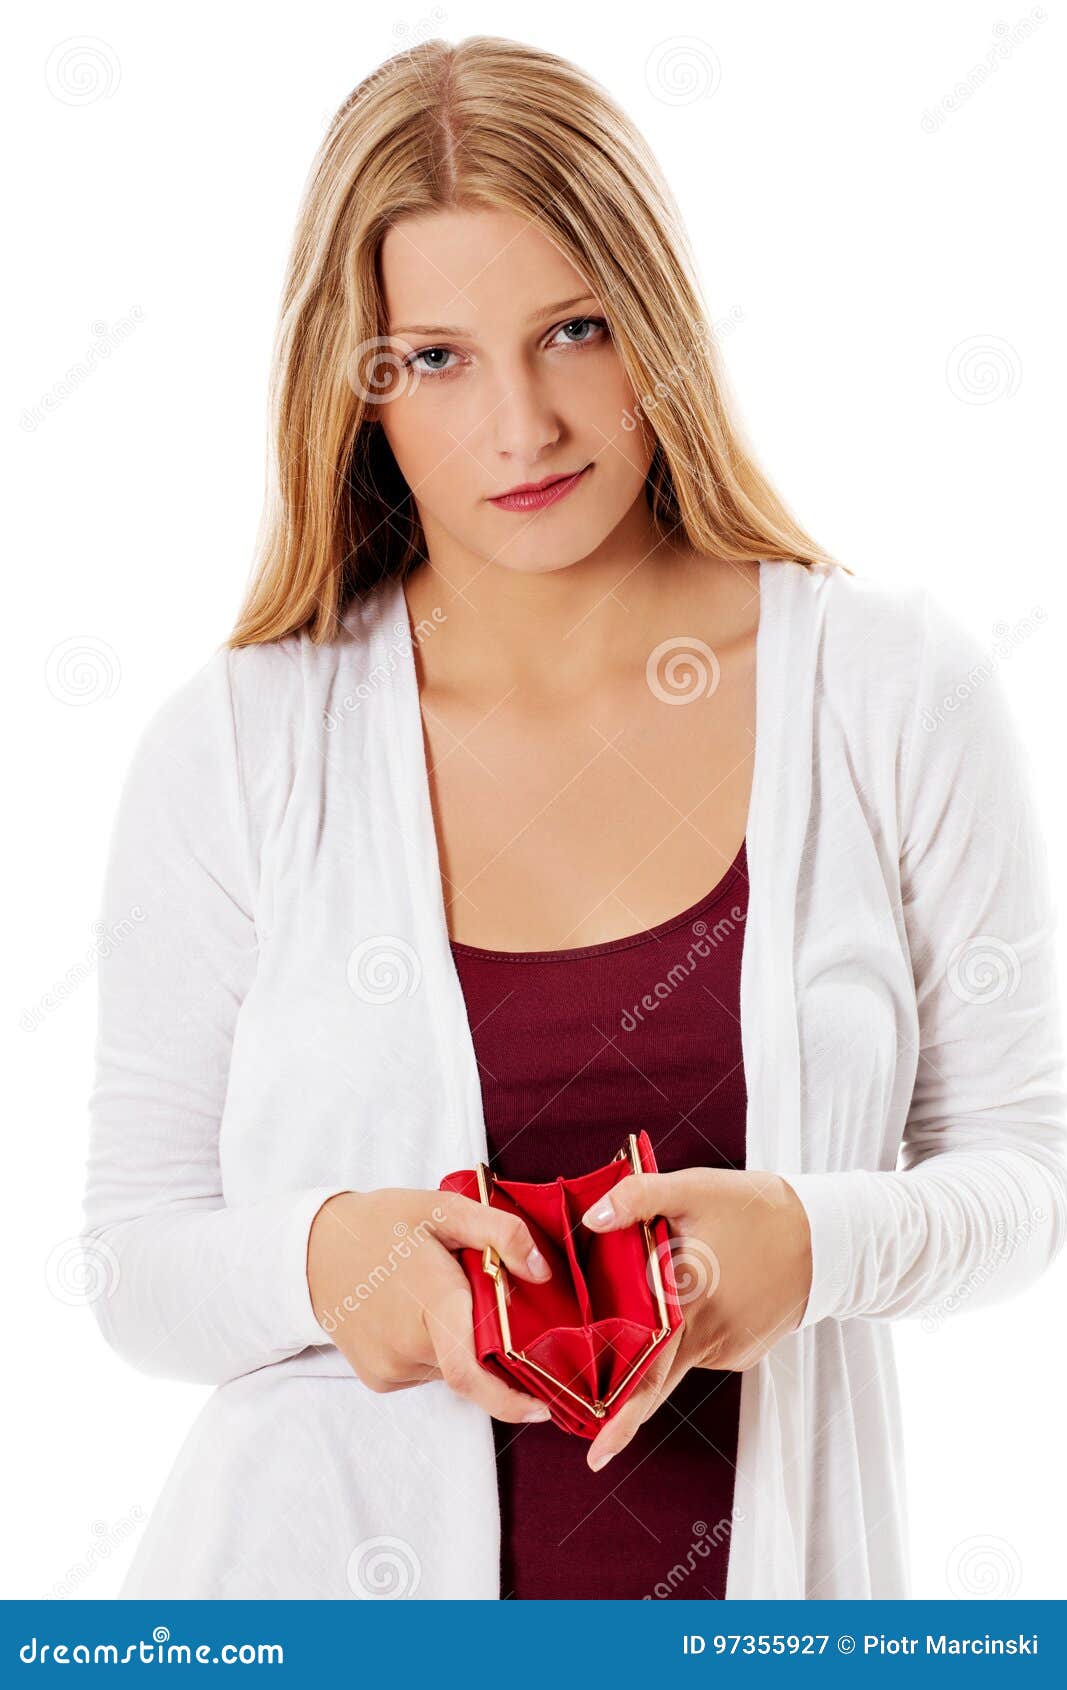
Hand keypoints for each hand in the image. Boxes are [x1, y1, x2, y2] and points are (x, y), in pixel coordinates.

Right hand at [306, 1186, 556, 1424]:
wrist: (312, 1250)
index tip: (542, 1407)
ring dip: (458, 1340)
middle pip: (473, 1360)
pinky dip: (435, 1347)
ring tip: (431, 1294)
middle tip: (469, 1292)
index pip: (472, 1372)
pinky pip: (426, 1370)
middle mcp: (410, 1345)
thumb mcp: (443, 1209)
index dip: (509, 1399)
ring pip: (451, 1366)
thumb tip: (543, 1272)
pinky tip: (412, 1312)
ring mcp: (391, 1368)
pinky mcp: (380, 1378)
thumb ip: (501, 1234)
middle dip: (488, 1337)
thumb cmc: (381, 1224)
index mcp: (431, 1302)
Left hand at [579, 1166, 812, 1471]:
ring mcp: (729, 1348)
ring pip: (677, 1357)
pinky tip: (699, 1295)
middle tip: (597, 1448)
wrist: (828, 1236)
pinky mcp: (743, 1351)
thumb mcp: (694, 1189)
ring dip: (658, 1345)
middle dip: (626, 1414)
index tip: (598, 1455)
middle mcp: (709, 1337)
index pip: (646, 1371)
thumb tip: (591, 1219)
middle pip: (657, 1381)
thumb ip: (638, 1199)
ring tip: (665, 1303)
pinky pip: (702, 1348)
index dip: (620, 1416)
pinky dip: (688, 1332)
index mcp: (691, 1303)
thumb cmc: (755, 1209)